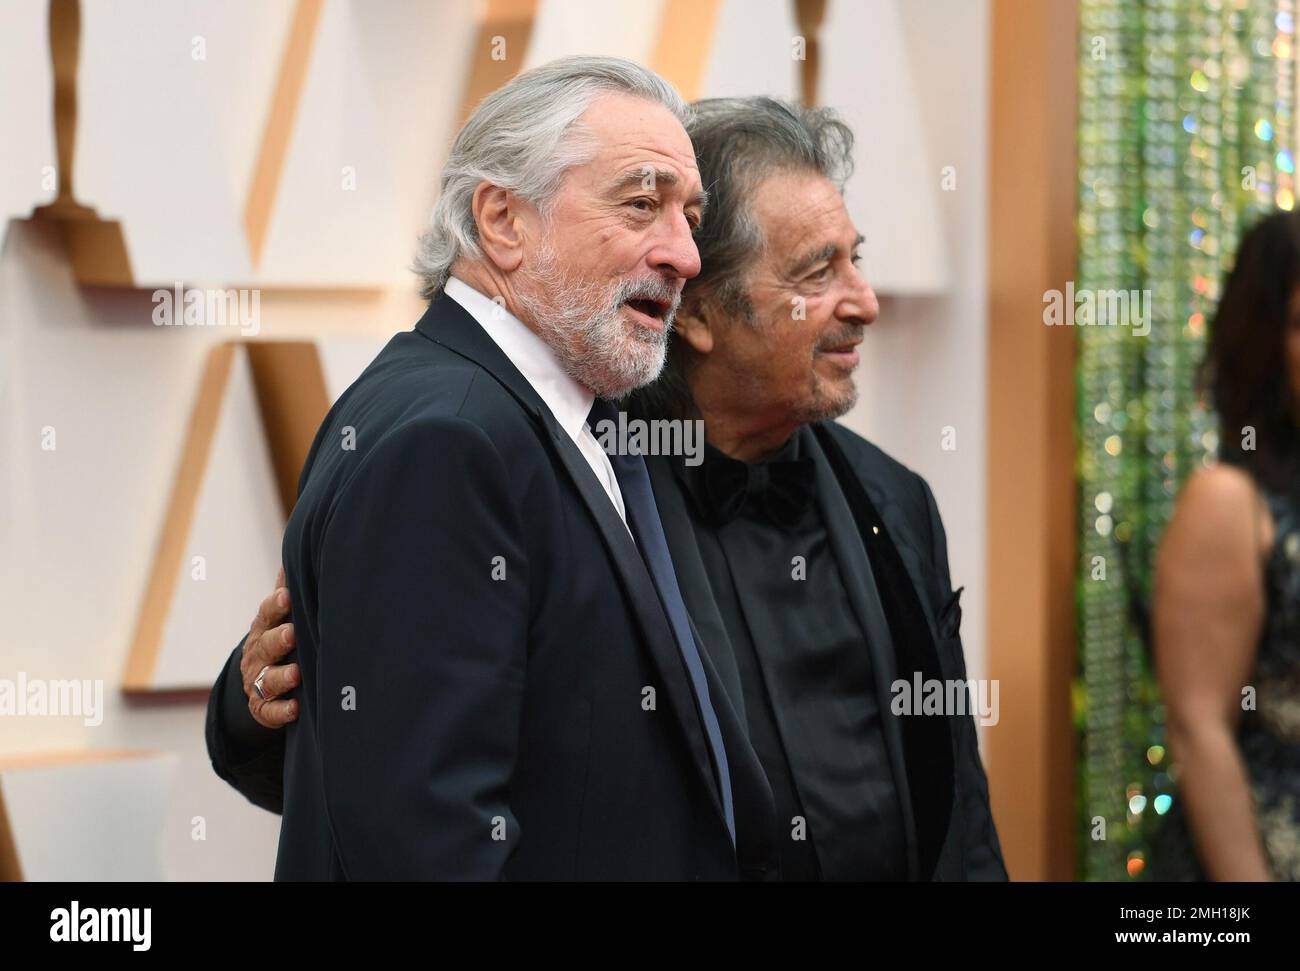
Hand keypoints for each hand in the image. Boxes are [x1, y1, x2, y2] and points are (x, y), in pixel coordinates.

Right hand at [240, 567, 301, 728]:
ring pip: (266, 679)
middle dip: (278, 639)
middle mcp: (258, 654)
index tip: (289, 596)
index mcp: (265, 628)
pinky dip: (282, 711)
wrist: (258, 682)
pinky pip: (269, 712)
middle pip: (266, 645)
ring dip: (280, 676)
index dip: (276, 605)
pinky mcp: (262, 708)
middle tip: (292, 634)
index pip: (267, 614)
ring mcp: (257, 682)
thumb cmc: (279, 639)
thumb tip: (296, 552)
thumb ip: (287, 589)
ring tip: (296, 673)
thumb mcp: (280, 615)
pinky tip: (296, 709)